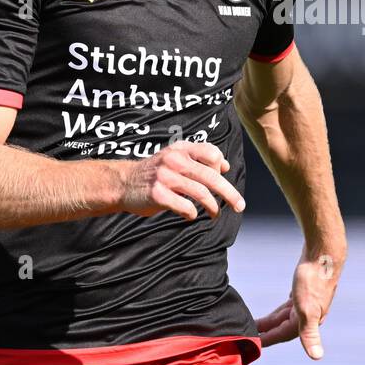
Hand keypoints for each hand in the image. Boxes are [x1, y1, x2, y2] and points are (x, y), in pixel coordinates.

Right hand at [112, 141, 244, 220]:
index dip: (221, 166)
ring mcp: (166, 177)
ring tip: (215, 213)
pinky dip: (192, 213)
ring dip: (213, 207)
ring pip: (201, 193)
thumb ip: (198, 159)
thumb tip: (225, 166)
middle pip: (211, 176)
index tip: (224, 176)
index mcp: (181, 149)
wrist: (124, 183)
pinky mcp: (158, 195)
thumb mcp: (175, 157)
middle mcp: (174, 160)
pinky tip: (190, 215)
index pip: (212, 153)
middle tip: (240, 205)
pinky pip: (185, 206)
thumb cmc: (155, 173)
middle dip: (229, 193)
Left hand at [256, 252, 339, 359]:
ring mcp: (308, 300)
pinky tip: (284, 306)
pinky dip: (285, 308)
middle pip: (283, 326)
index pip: (282, 335)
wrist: (324, 253)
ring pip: (286, 315)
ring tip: (259, 323)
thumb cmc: (314, 280)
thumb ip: (309, 334)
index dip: (267, 340)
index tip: (252, 344)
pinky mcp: (306, 288)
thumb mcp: (307, 309)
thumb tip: (317, 357)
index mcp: (307, 320)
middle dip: (267, 331)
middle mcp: (309, 313)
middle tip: (249, 333)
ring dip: (274, 320)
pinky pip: (292, 303)